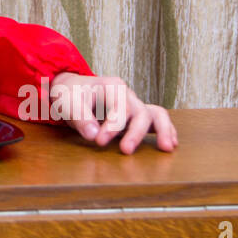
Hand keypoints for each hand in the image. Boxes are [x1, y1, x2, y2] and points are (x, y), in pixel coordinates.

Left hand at [48, 72, 177, 153]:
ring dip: (163, 130)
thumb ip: (79, 117)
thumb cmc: (70, 94)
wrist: (71, 90)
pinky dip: (165, 130)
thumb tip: (94, 135)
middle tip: (125, 151)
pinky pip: (156, 119)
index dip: (113, 126)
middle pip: (140, 112)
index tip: (100, 142)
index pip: (119, 108)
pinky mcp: (135, 116)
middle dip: (135, 133)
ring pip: (156, 113)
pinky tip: (170, 144)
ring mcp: (133, 105)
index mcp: (112, 86)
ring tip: (167, 148)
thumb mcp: (67, 102)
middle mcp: (127, 94)